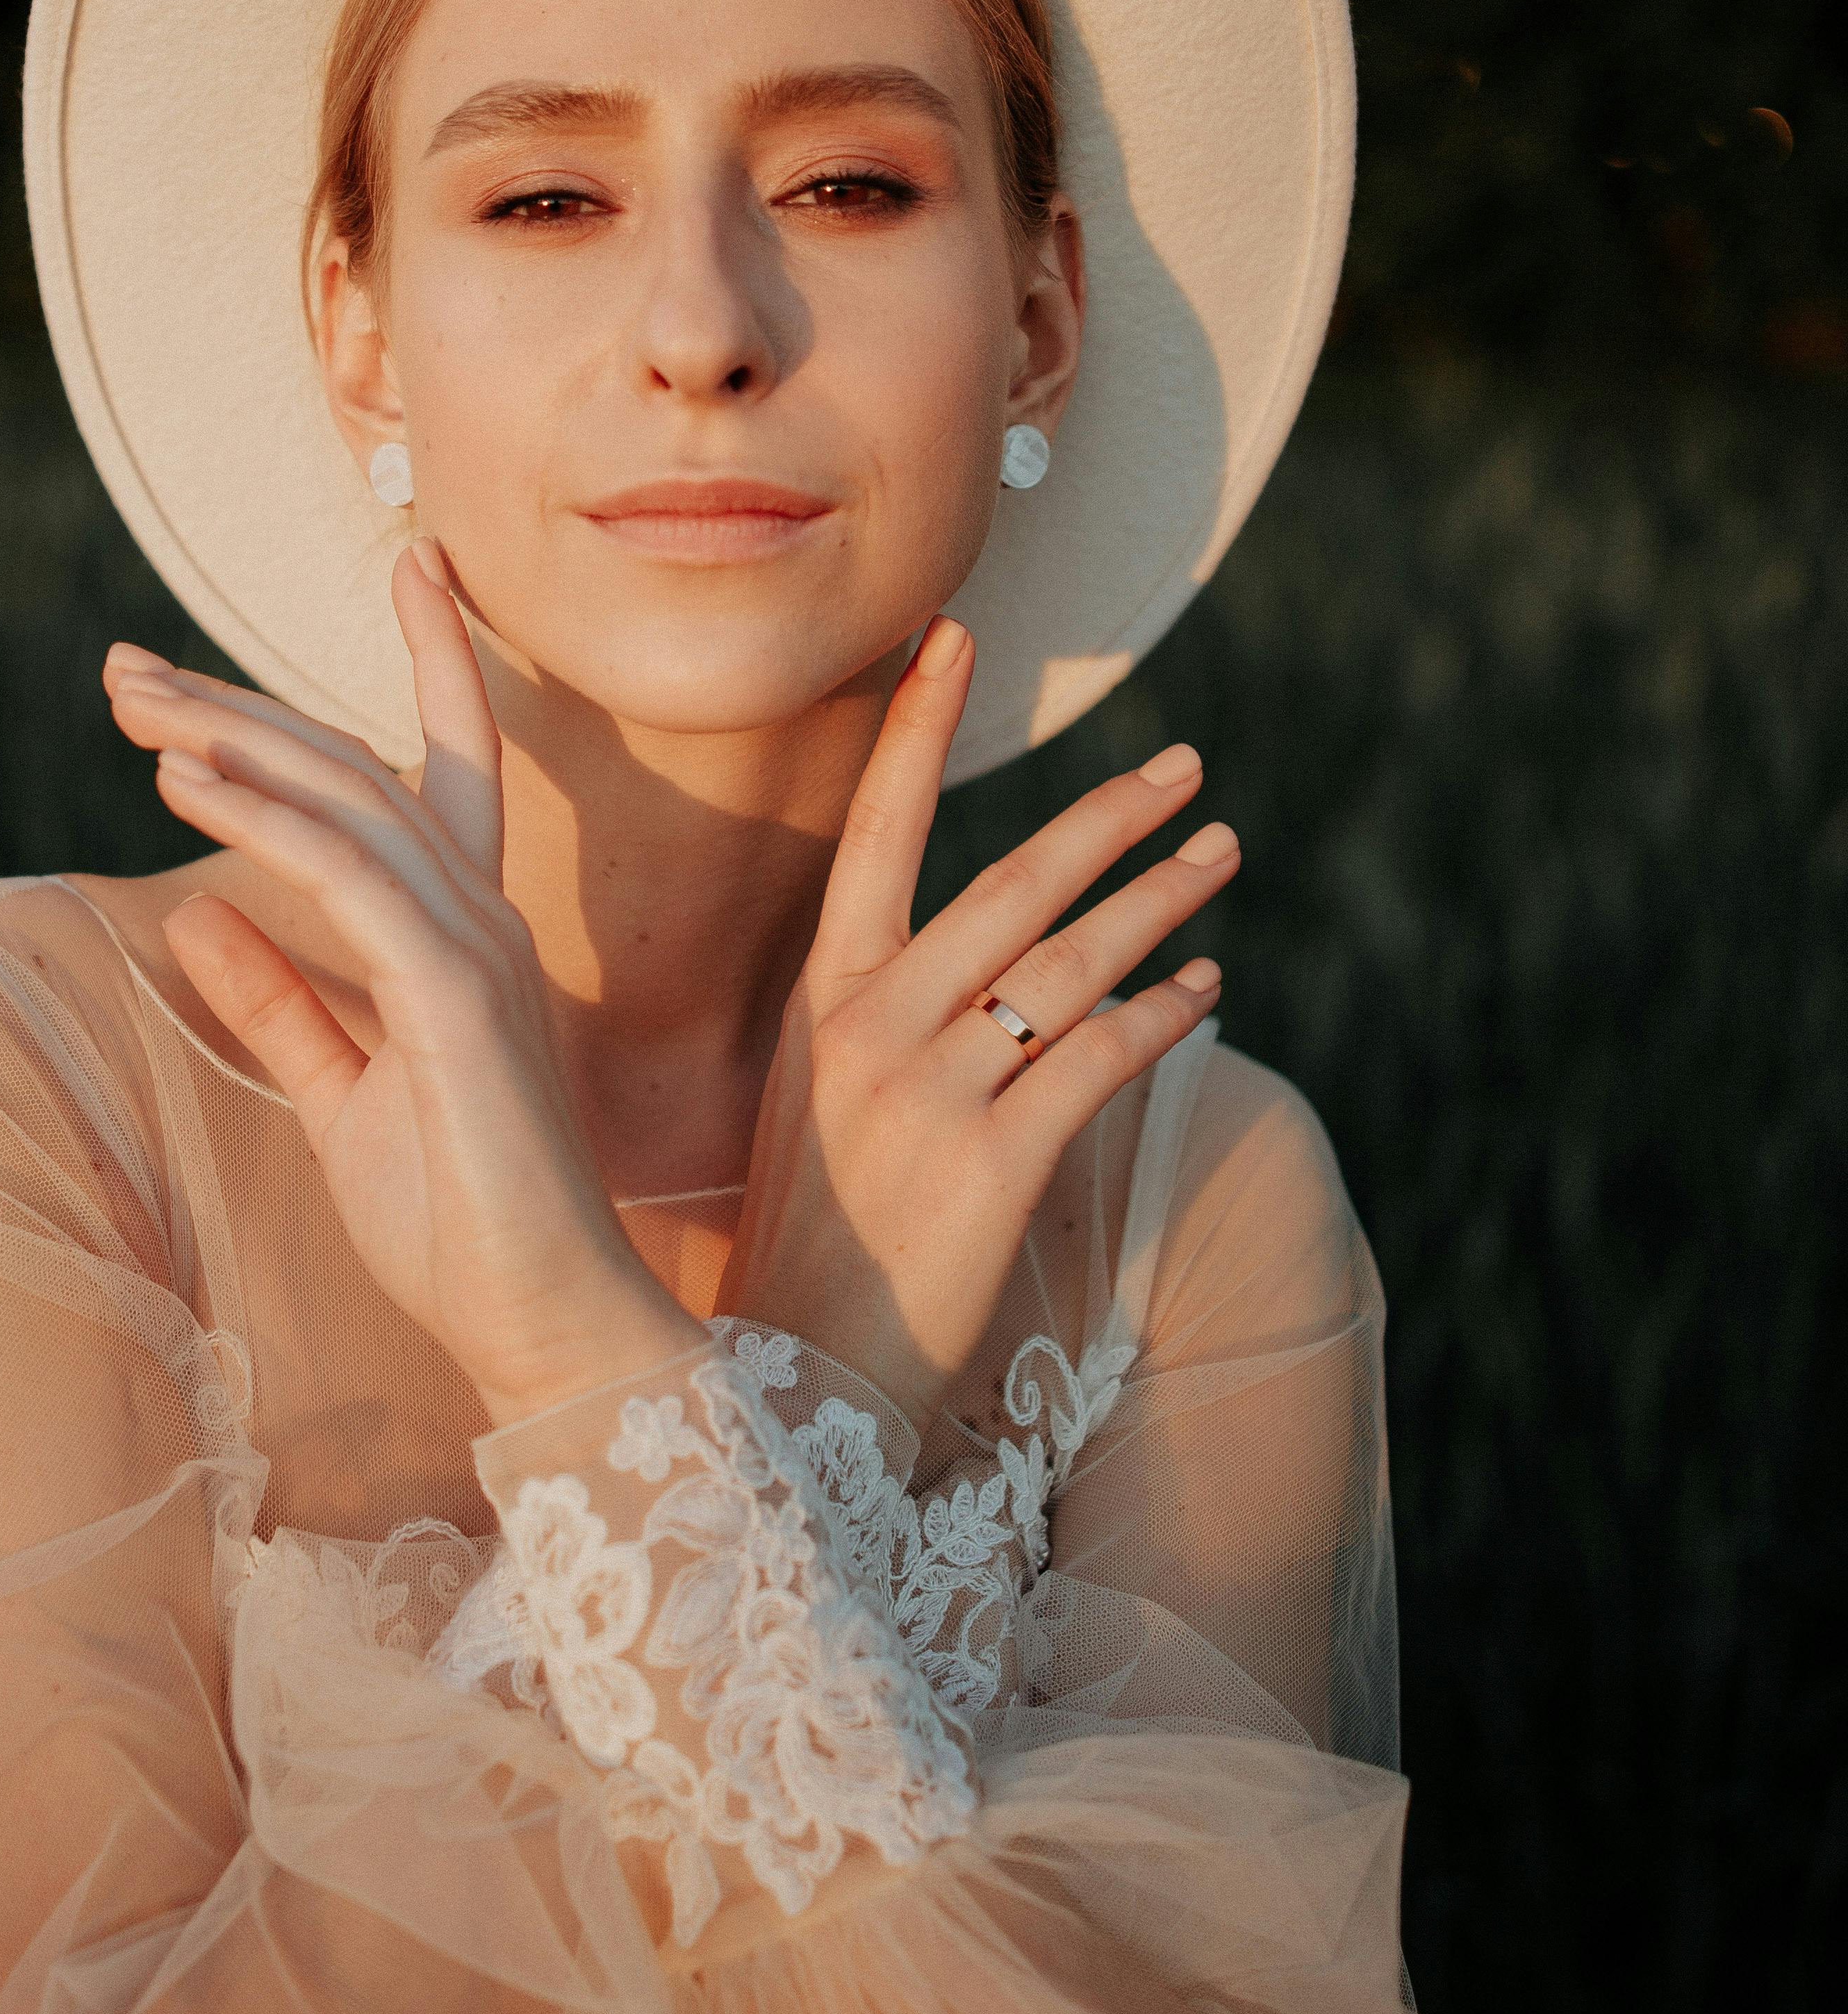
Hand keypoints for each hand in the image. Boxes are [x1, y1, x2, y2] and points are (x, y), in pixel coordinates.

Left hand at [103, 553, 696, 1429]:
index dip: (433, 656)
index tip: (409, 560)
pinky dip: (265, 817)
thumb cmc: (459, 1227)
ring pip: (349, 799)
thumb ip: (281, 1005)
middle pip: (359, 764)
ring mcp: (475, 950)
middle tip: (126, 668)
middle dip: (239, 703)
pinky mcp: (454, 996)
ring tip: (131, 702)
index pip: (448, 762)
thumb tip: (199, 916)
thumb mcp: (342, 1100)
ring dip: (229, 739)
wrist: (540, 1325)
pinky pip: (350, 877)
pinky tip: (184, 784)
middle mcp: (481, 919)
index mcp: (465, 936)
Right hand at [718, 619, 1233, 1445]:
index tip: (953, 636)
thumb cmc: (810, 1236)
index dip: (917, 729)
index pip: (874, 831)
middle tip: (1185, 764)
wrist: (793, 1376)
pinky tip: (1205, 988)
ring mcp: (932, 1092)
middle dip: (1107, 815)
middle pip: (1010, 884)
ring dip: (1160, 902)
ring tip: (1221, 854)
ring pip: (1071, 962)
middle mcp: (873, 1027)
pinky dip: (1163, 1014)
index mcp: (822, 998)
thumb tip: (968, 956)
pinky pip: (1100, 1058)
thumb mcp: (810, 1100)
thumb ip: (876, 1019)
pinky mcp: (995, 1162)